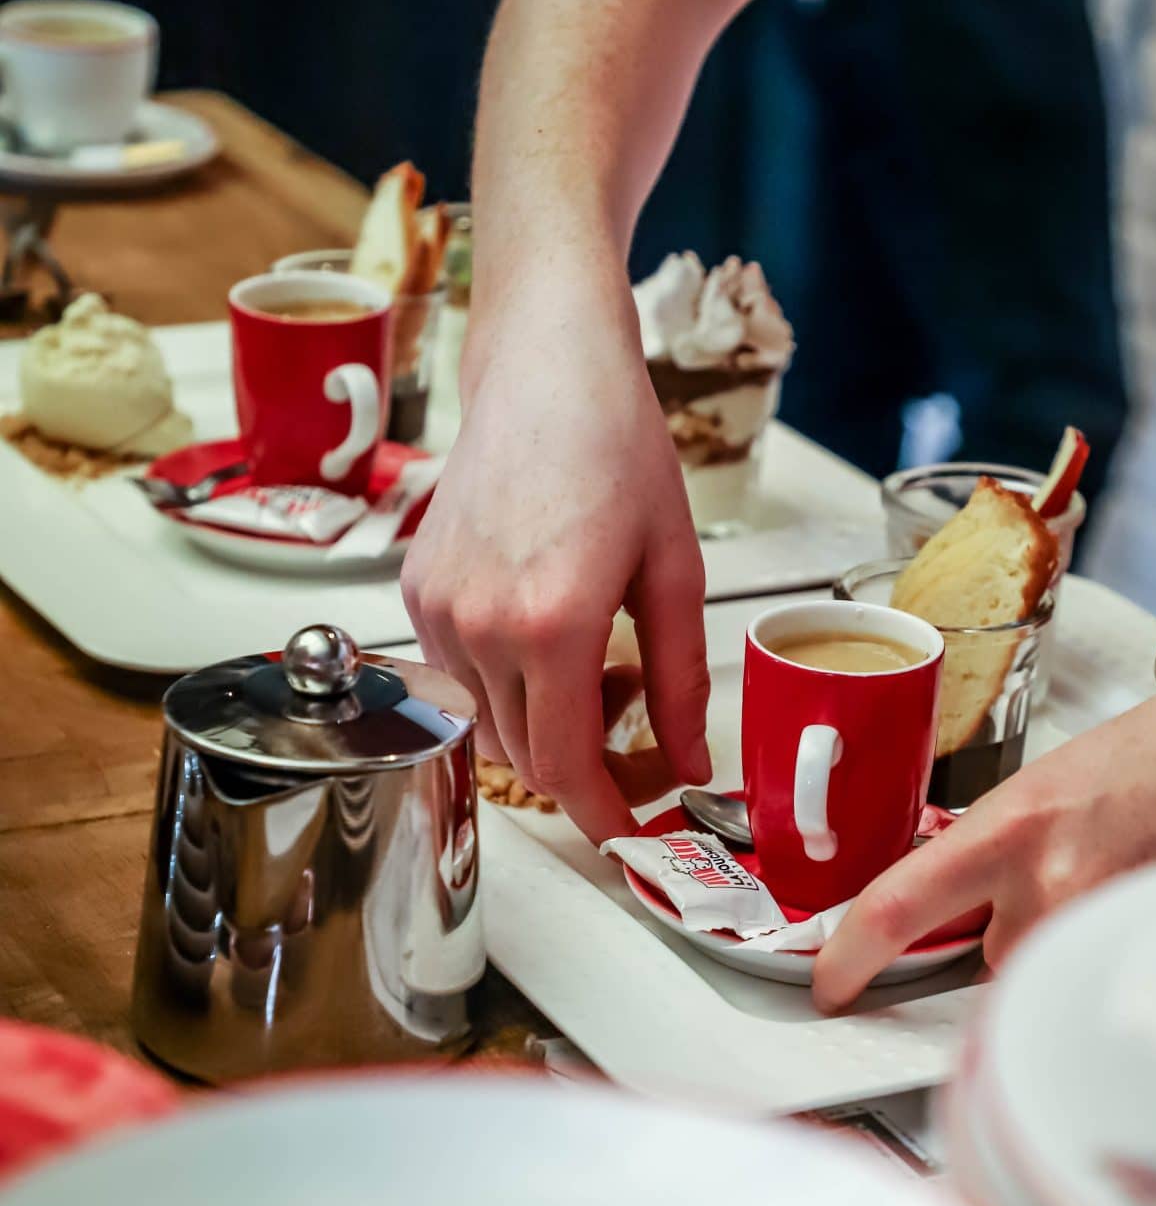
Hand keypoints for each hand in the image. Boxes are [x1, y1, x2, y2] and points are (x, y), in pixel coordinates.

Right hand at [404, 324, 709, 845]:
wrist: (544, 371)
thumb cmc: (615, 447)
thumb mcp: (672, 570)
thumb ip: (678, 680)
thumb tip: (690, 763)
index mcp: (553, 623)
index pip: (566, 767)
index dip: (603, 815)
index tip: (634, 834)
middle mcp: (481, 625)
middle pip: (527, 758)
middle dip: (587, 768)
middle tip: (642, 729)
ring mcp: (439, 609)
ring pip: (492, 723)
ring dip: (549, 722)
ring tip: (601, 659)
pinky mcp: (417, 590)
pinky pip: (463, 676)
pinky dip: (510, 681)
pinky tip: (552, 629)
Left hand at [813, 657, 1155, 1008]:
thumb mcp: (1079, 776)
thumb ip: (1020, 841)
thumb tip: (985, 899)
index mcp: (1016, 820)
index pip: (897, 904)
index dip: (849, 955)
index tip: (828, 983)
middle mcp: (1050, 882)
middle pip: (994, 960)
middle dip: (1028, 936)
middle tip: (1095, 880)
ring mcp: (1108, 930)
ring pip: (1060, 978)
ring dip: (1086, 951)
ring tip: (1152, 885)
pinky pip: (1114, 992)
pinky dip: (1135, 972)